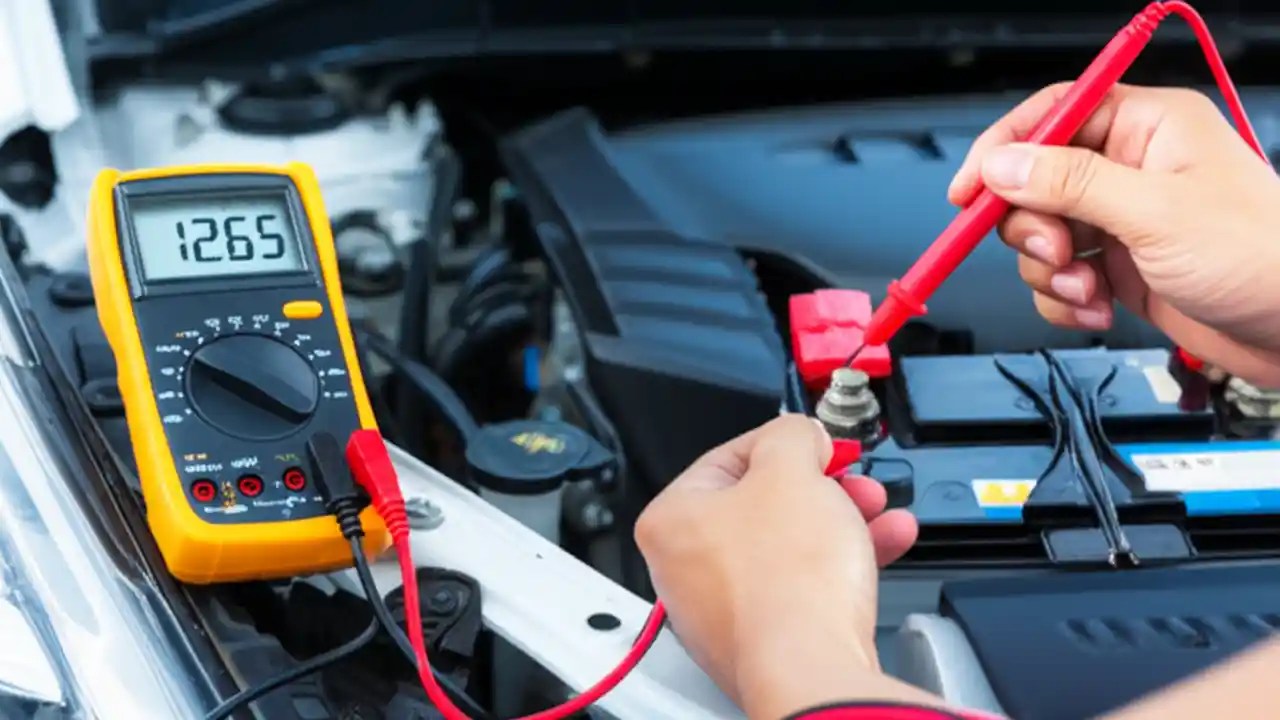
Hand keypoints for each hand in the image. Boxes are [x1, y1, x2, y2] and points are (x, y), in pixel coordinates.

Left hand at [635, 415, 919, 717]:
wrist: (812, 667)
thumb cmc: (786, 579)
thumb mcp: (792, 468)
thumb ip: (793, 434)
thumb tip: (798, 432)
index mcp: (670, 518)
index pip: (728, 456)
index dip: (783, 442)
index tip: (817, 442)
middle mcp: (685, 568)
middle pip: (761, 504)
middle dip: (820, 487)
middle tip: (851, 480)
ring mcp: (723, 610)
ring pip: (787, 547)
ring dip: (840, 522)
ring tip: (878, 511)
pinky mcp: (763, 641)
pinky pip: (801, 588)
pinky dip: (838, 565)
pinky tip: (881, 546)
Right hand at [949, 83, 1279, 384]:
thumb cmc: (1263, 256)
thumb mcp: (1156, 212)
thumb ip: (1070, 184)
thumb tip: (1003, 163)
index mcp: (1146, 128)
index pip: (1052, 116)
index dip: (1002, 149)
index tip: (969, 191)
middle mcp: (1129, 169)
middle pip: (1033, 183)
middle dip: (1031, 227)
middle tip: (1055, 252)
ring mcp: (1121, 220)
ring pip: (1040, 236)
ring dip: (1050, 272)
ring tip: (1087, 289)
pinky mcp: (1118, 267)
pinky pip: (1059, 277)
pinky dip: (1065, 299)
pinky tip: (1096, 309)